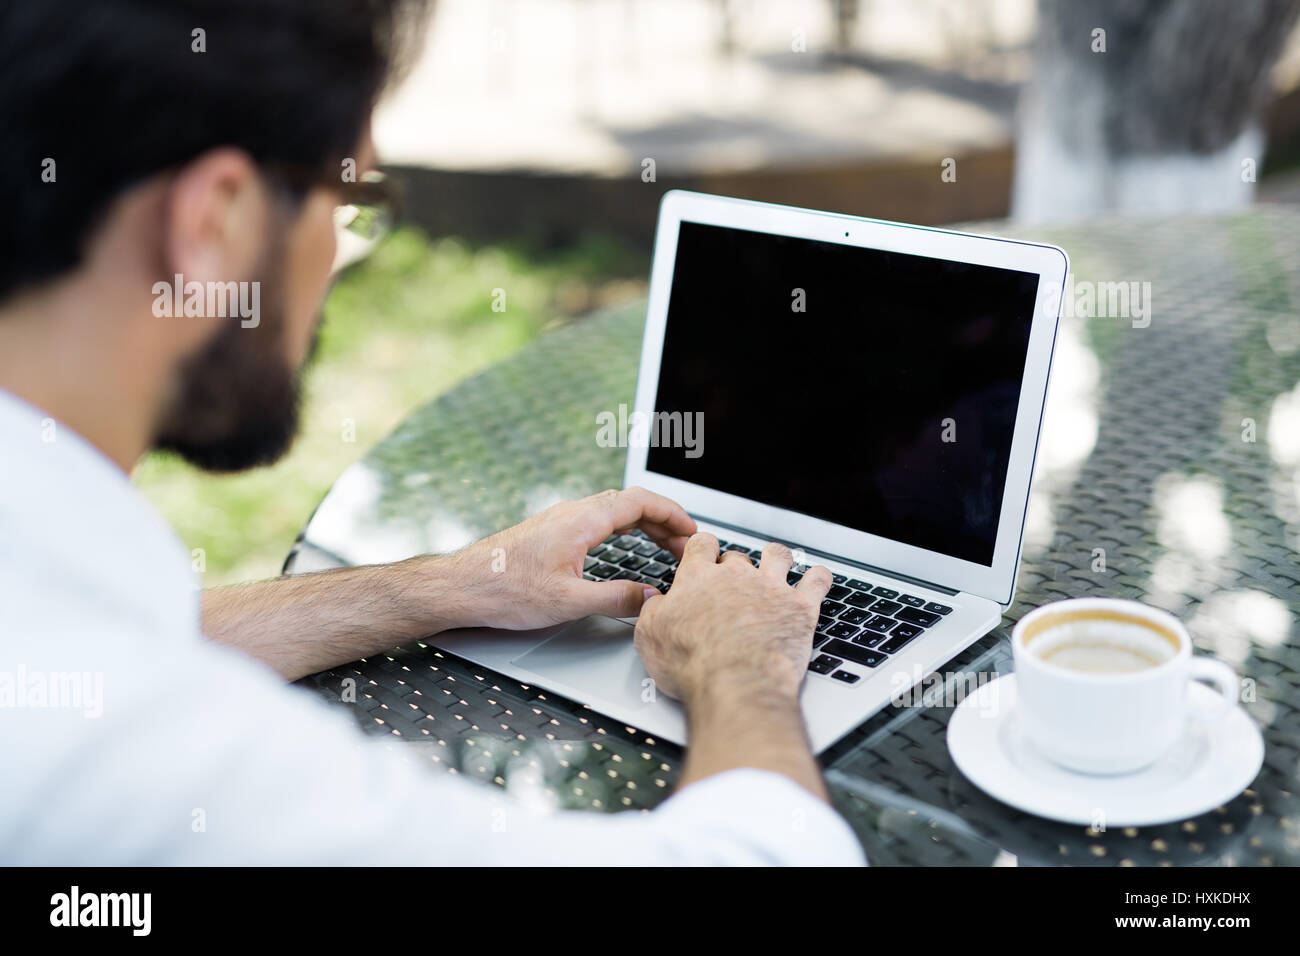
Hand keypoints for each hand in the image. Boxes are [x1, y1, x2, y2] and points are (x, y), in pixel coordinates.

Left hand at [440, 486, 695, 630]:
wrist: (462, 586)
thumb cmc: (505, 590)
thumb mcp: (568, 602)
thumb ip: (615, 600)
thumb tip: (650, 600)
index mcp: (581, 521)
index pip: (640, 502)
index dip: (672, 514)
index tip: (692, 531)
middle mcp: (572, 512)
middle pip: (631, 503)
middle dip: (664, 522)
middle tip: (685, 547)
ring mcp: (561, 519)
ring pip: (615, 510)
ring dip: (644, 525)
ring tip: (664, 548)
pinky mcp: (551, 530)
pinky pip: (599, 518)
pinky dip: (624, 528)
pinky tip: (626, 544)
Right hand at [632, 533, 832, 703]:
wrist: (735, 683)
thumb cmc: (693, 664)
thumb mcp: (650, 637)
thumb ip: (651, 610)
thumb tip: (651, 599)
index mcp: (698, 578)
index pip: (702, 545)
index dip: (703, 548)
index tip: (704, 554)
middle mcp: (736, 576)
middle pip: (738, 556)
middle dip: (737, 564)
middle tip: (735, 579)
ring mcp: (771, 588)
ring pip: (778, 556)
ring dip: (777, 558)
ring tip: (777, 564)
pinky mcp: (800, 607)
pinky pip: (817, 580)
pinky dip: (819, 577)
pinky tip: (817, 579)